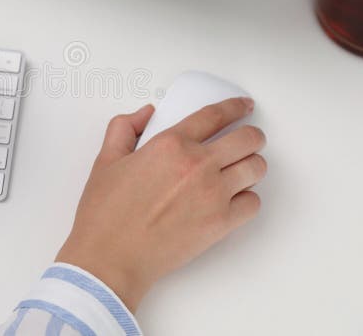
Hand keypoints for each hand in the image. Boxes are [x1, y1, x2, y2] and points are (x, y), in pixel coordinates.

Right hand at [55, 98, 266, 310]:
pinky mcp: (220, 223)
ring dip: (252, 164)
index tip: (242, 106)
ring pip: (256, 168)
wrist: (111, 257)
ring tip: (242, 168)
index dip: (235, 107)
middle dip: (252, 135)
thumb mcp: (106, 160)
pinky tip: (235, 198)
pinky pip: (254, 203)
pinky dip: (248, 198)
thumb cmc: (106, 215)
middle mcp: (197, 165)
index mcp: (170, 144)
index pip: (215, 115)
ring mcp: (213, 194)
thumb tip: (146, 114)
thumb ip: (124, 128)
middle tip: (247, 140)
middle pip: (247, 139)